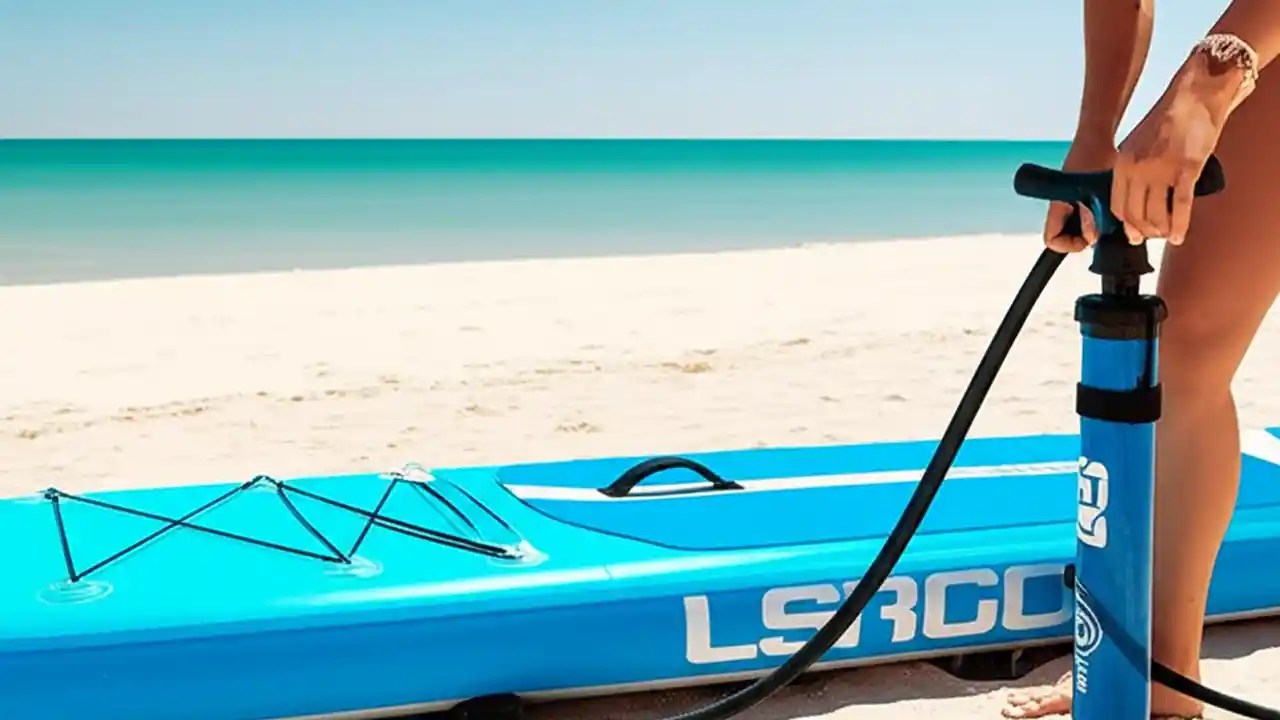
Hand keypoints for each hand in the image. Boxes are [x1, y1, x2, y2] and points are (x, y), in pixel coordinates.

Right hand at [1043, 142, 1113, 253]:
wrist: (1098, 137)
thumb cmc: (1093, 156)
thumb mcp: (1094, 190)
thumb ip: (1091, 217)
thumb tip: (1092, 239)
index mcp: (1057, 207)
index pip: (1052, 240)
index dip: (1068, 245)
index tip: (1088, 241)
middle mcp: (1062, 208)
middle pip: (1066, 236)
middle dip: (1085, 237)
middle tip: (1103, 229)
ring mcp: (1073, 203)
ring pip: (1080, 228)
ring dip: (1096, 226)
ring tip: (1110, 215)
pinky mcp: (1085, 197)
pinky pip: (1090, 216)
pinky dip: (1102, 217)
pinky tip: (1113, 207)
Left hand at [1110, 52, 1248, 245]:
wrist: (1194, 97)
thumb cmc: (1168, 120)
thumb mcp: (1137, 145)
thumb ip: (1132, 170)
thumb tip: (1136, 200)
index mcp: (1122, 164)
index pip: (1118, 206)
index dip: (1127, 225)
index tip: (1135, 233)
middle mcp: (1137, 169)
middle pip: (1135, 215)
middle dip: (1145, 231)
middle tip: (1154, 236)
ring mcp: (1161, 171)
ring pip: (1156, 215)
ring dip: (1161, 230)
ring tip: (1167, 235)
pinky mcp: (1186, 169)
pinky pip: (1179, 207)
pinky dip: (1179, 226)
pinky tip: (1179, 235)